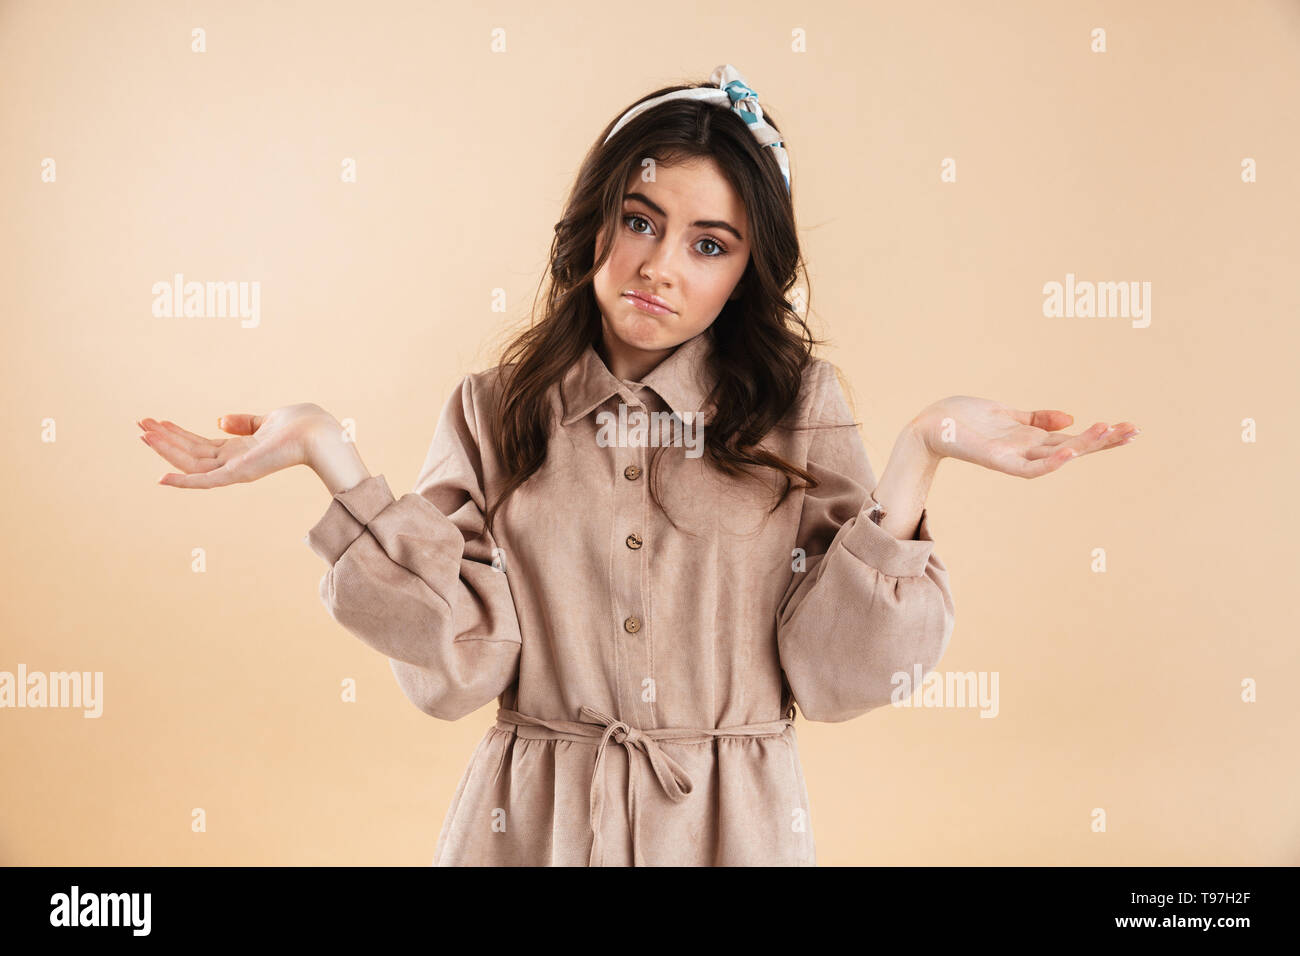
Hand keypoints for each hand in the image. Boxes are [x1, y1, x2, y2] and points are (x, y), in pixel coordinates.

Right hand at [137, 403, 340, 488]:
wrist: (319, 433)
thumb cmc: (302, 425)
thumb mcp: (268, 420)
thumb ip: (244, 423)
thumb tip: (219, 420)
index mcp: (241, 450)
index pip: (201, 445)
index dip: (178, 434)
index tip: (157, 422)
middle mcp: (235, 462)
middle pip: (190, 452)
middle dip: (164, 439)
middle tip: (139, 425)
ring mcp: (236, 470)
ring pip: (191, 462)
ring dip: (166, 449)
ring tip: (142, 434)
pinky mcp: (239, 474)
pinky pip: (206, 481)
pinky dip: (183, 481)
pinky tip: (161, 478)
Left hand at [911, 396, 1139, 478]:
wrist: (930, 425)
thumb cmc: (964, 419)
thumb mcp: (1007, 414)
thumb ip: (1037, 419)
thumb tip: (1071, 418)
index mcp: (1031, 439)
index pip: (1074, 438)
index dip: (1101, 435)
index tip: (1129, 427)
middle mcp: (1027, 451)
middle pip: (1074, 447)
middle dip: (1104, 441)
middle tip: (1135, 431)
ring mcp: (1014, 457)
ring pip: (1057, 455)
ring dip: (1084, 446)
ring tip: (1110, 431)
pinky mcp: (997, 460)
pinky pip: (1029, 467)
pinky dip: (1051, 461)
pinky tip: (1071, 450)